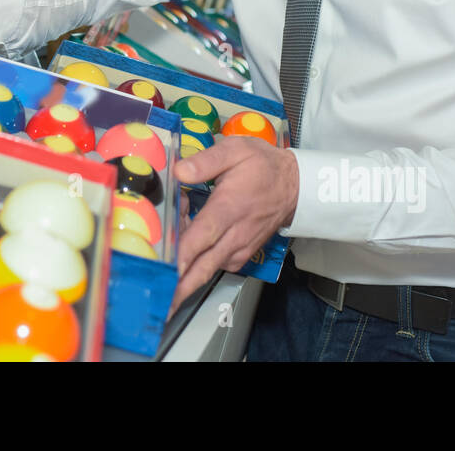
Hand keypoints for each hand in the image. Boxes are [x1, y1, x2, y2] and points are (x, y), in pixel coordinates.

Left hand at [169, 138, 299, 312]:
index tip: (164, 272)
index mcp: (229, 209)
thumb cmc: (263, 167)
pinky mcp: (240, 254)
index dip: (182, 257)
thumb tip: (179, 171)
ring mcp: (238, 248)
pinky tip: (185, 244)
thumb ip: (206, 161)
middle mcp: (234, 235)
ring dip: (184, 270)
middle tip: (160, 304)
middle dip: (179, 288)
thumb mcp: (236, 150)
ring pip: (206, 268)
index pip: (201, 237)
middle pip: (202, 266)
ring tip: (164, 256)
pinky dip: (197, 261)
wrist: (294, 185)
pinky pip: (214, 263)